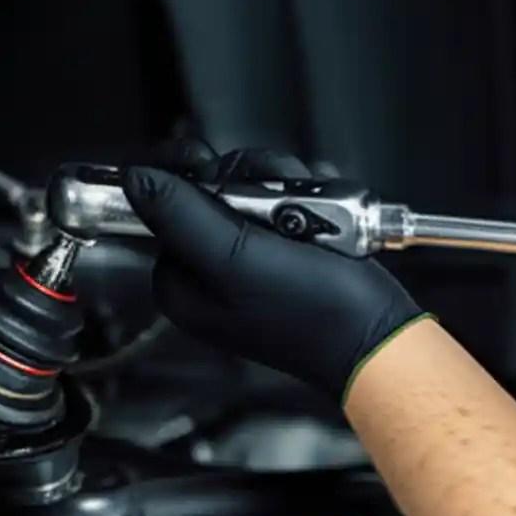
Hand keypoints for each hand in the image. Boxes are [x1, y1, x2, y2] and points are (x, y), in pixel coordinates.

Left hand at [123, 140, 426, 401]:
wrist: (379, 337)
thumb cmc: (313, 311)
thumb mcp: (234, 256)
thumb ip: (179, 215)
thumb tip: (136, 179)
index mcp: (179, 282)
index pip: (168, 201)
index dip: (202, 178)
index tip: (234, 181)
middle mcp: (206, 273)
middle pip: (213, 188)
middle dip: (257, 185)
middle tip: (285, 208)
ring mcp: (245, 264)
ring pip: (253, 189)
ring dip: (289, 191)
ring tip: (313, 219)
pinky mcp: (283, 256)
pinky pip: (285, 203)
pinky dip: (310, 203)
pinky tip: (326, 224)